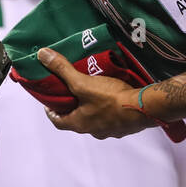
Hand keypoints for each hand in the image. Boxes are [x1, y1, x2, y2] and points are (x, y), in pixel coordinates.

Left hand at [36, 47, 153, 139]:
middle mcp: (93, 130)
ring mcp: (110, 130)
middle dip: (73, 108)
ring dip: (92, 109)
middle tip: (72, 92)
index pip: (58, 122)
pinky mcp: (124, 126)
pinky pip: (112, 118)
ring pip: (96, 120)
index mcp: (79, 123)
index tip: (49, 103)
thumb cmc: (110, 99)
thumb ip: (62, 69)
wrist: (143, 108)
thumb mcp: (82, 82)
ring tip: (93, 92)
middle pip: (77, 120)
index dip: (51, 112)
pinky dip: (109, 109)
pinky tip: (113, 97)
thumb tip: (42, 55)